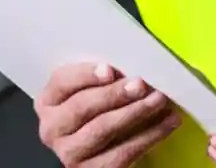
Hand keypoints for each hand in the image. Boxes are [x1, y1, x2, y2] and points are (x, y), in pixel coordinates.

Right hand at [34, 62, 182, 166]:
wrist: (106, 147)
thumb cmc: (99, 109)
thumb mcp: (92, 89)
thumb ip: (101, 76)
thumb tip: (129, 63)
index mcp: (48, 101)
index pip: (61, 82)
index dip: (85, 75)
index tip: (110, 70)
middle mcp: (52, 128)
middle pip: (82, 106)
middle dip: (114, 93)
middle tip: (140, 84)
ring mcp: (70, 153)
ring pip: (102, 130)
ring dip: (135, 112)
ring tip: (159, 100)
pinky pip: (122, 153)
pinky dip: (149, 136)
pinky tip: (167, 122)